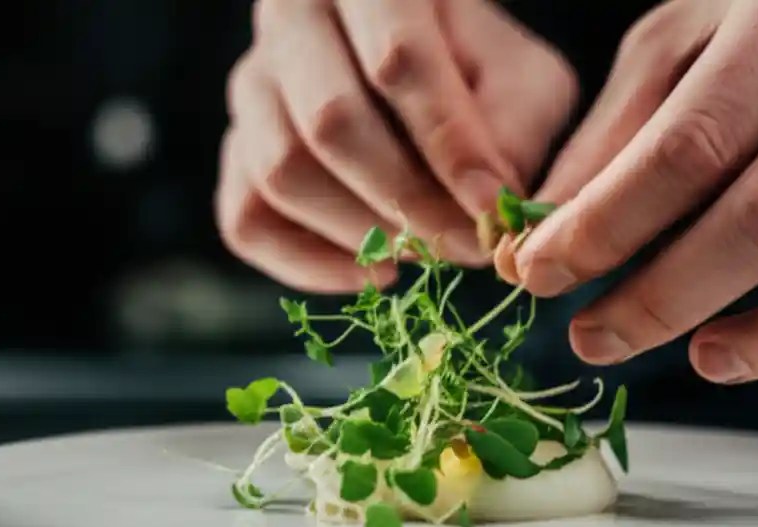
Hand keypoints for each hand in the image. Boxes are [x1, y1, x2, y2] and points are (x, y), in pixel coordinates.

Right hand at [216, 0, 576, 293]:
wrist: (417, 68)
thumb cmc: (475, 71)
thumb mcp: (521, 78)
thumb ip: (515, 128)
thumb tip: (486, 201)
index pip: (398, 59)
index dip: (448, 144)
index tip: (492, 206)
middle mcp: (290, 21)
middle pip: (329, 121)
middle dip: (406, 200)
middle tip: (464, 243)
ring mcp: (252, 87)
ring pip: (283, 172)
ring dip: (363, 232)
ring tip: (426, 249)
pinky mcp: (236, 153)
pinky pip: (247, 221)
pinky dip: (311, 264)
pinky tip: (374, 270)